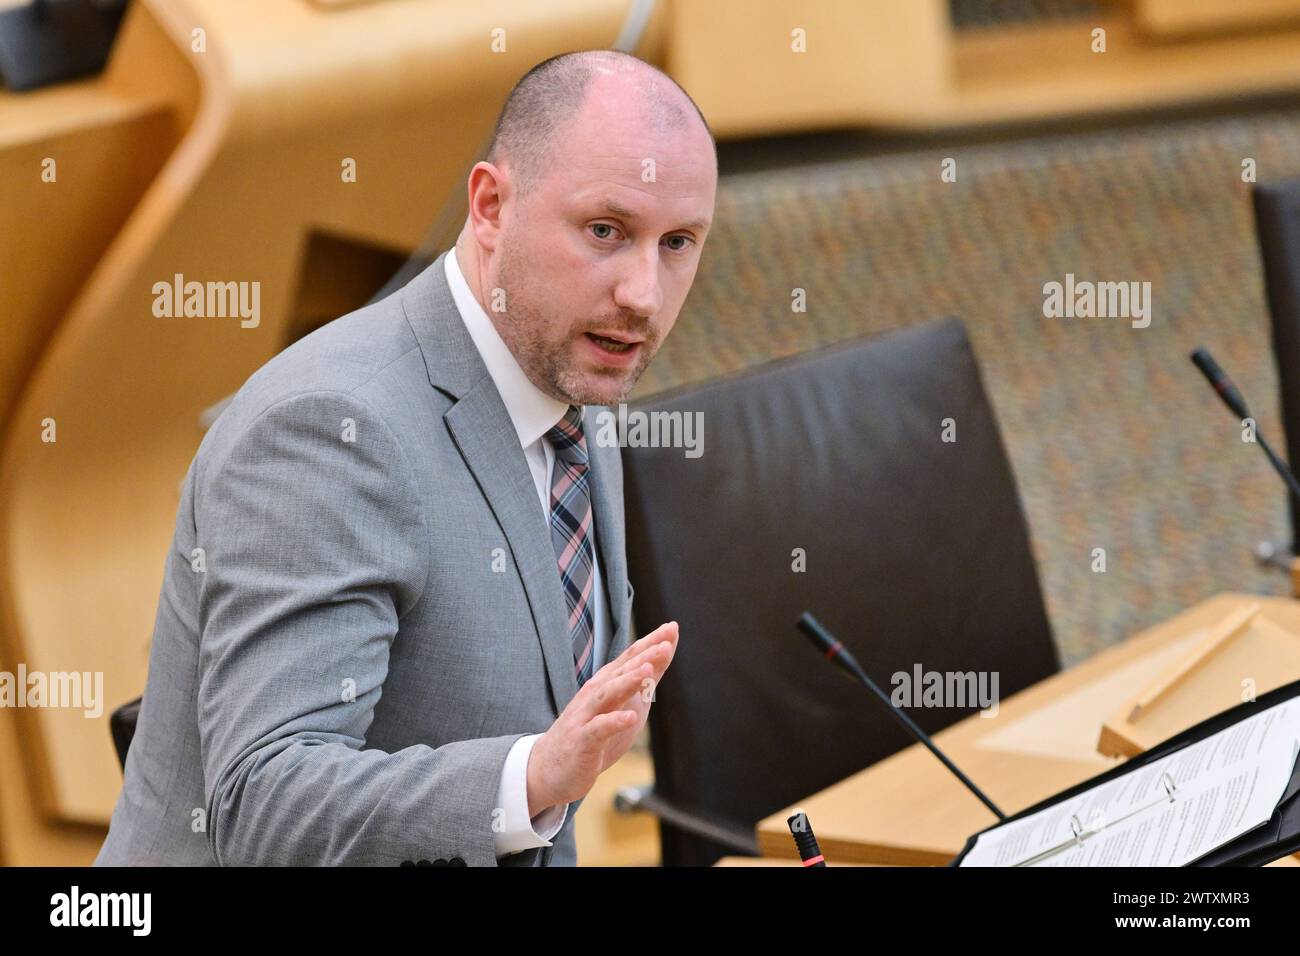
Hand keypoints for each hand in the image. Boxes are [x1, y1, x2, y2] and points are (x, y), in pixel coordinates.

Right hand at [526, 621, 678, 816]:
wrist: (551, 769)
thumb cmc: (593, 734)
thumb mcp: (623, 707)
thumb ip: (642, 684)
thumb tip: (663, 658)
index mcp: (606, 683)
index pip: (630, 658)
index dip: (651, 643)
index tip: (673, 627)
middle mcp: (595, 693)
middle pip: (621, 671)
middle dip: (644, 656)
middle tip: (666, 642)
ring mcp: (586, 716)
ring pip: (608, 694)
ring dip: (628, 681)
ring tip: (648, 670)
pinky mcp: (582, 740)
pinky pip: (598, 729)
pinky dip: (614, 721)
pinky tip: (630, 716)